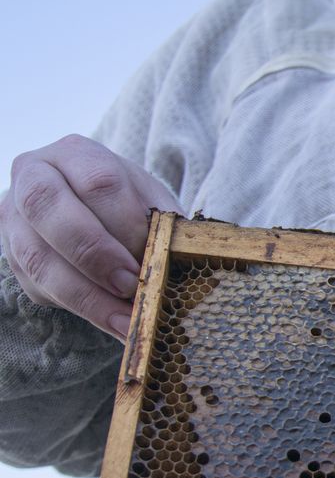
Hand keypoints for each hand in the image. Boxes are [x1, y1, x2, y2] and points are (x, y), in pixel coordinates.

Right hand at [1, 135, 181, 337]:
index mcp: (74, 154)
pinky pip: (40, 287)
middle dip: (93, 253)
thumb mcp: (148, 202)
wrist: (89, 210)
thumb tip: (175, 266)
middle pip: (48, 208)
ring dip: (87, 295)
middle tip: (131, 286)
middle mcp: (33, 177)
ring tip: (128, 320)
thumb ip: (159, 226)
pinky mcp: (12, 258)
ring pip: (38, 257)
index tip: (149, 258)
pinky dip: (81, 310)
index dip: (124, 224)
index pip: (97, 180)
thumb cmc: (126, 205)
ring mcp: (14, 218)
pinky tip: (114, 324)